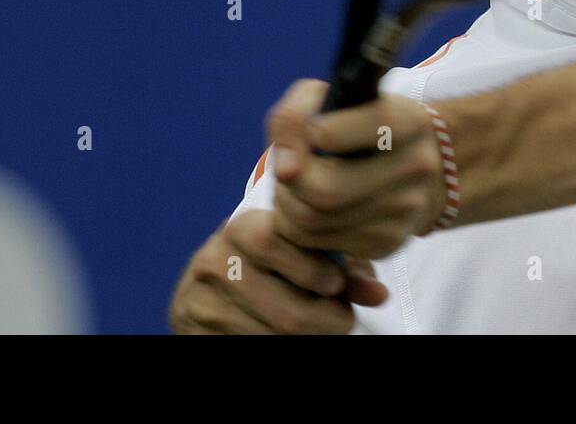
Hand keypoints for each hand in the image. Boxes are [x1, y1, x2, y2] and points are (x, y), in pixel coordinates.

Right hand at [169, 208, 388, 333]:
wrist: (207, 290)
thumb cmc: (267, 264)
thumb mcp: (296, 253)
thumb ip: (338, 266)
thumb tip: (379, 294)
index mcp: (242, 228)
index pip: (274, 242)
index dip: (313, 270)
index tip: (338, 285)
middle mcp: (215, 261)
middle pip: (285, 310)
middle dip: (325, 321)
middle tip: (344, 320)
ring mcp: (202, 301)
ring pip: (273, 337)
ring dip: (309, 339)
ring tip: (322, 328)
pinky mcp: (197, 331)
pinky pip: (252, 346)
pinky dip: (282, 347)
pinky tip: (294, 338)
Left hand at [266, 79, 449, 258]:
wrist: (416, 163)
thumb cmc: (359, 124)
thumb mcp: (330, 99)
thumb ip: (294, 117)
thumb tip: (285, 169)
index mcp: (405, 121)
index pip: (331, 134)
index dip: (303, 136)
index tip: (308, 133)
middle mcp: (414, 166)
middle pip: (323, 191)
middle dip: (289, 183)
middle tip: (286, 170)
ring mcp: (405, 210)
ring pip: (314, 222)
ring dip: (287, 205)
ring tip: (296, 188)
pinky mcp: (389, 242)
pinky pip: (319, 244)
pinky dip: (300, 228)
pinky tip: (311, 208)